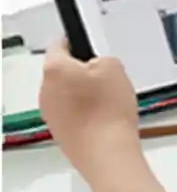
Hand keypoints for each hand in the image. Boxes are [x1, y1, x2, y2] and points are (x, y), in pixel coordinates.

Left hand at [39, 39, 142, 180]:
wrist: (107, 151)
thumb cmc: (107, 113)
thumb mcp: (115, 68)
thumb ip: (102, 59)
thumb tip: (96, 66)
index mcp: (54, 70)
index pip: (59, 44)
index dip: (75, 40)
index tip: (83, 41)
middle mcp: (45, 91)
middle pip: (63, 71)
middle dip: (83, 71)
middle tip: (107, 76)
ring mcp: (50, 112)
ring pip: (67, 92)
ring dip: (84, 92)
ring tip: (109, 100)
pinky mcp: (59, 129)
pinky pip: (72, 112)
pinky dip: (86, 111)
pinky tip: (105, 116)